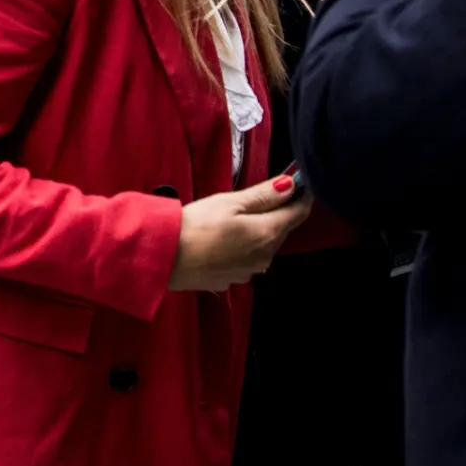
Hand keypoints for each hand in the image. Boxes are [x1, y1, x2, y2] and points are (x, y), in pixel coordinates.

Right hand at [167, 175, 310, 291]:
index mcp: (267, 233)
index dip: (302, 197)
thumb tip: (290, 185)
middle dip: (276, 215)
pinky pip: (245, 260)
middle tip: (259, 198)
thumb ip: (262, 195)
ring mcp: (249, 271)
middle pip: (280, 231)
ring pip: (263, 247)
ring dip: (257, 234)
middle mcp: (265, 256)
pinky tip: (221, 242)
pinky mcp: (231, 280)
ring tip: (234, 221)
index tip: (299, 185)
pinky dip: (240, 249)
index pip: (297, 213)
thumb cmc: (195, 225)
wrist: (164, 258)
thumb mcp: (228, 202)